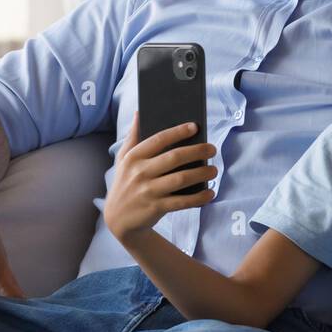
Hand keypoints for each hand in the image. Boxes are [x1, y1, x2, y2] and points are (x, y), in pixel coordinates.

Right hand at [105, 110, 217, 242]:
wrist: (118, 219)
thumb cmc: (126, 183)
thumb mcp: (123, 160)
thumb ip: (132, 137)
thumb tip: (138, 112)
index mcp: (133, 157)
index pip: (158, 140)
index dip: (178, 132)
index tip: (195, 126)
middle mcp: (140, 173)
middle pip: (174, 158)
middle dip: (197, 151)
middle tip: (212, 149)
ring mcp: (148, 191)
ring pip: (180, 179)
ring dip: (201, 173)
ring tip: (214, 170)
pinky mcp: (156, 208)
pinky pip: (182, 201)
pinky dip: (198, 198)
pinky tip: (210, 192)